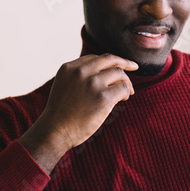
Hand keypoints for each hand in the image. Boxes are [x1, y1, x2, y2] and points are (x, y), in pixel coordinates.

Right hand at [20, 54, 137, 171]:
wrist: (55, 132)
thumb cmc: (60, 115)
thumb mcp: (64, 87)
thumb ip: (78, 77)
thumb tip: (103, 74)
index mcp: (69, 68)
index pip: (95, 58)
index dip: (108, 63)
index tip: (117, 65)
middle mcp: (81, 72)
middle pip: (109, 59)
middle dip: (124, 62)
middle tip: (134, 67)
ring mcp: (93, 83)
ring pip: (119, 73)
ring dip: (126, 82)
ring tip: (127, 93)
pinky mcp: (103, 97)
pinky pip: (123, 88)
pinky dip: (127, 92)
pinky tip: (124, 98)